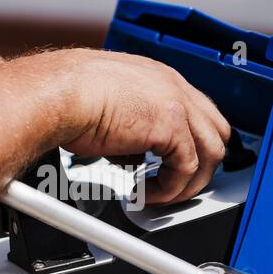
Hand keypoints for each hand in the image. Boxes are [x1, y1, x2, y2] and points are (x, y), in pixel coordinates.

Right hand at [58, 49, 230, 204]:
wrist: (56, 94)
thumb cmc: (65, 97)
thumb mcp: (109, 109)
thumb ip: (132, 131)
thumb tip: (135, 159)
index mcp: (160, 78)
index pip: (198, 114)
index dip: (191, 145)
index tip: (173, 167)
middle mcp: (174, 86)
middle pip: (216, 132)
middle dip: (200, 165)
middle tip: (174, 185)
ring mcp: (177, 103)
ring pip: (210, 153)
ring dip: (187, 182)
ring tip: (160, 195)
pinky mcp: (171, 125)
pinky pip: (186, 168)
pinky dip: (169, 189)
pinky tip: (145, 193)